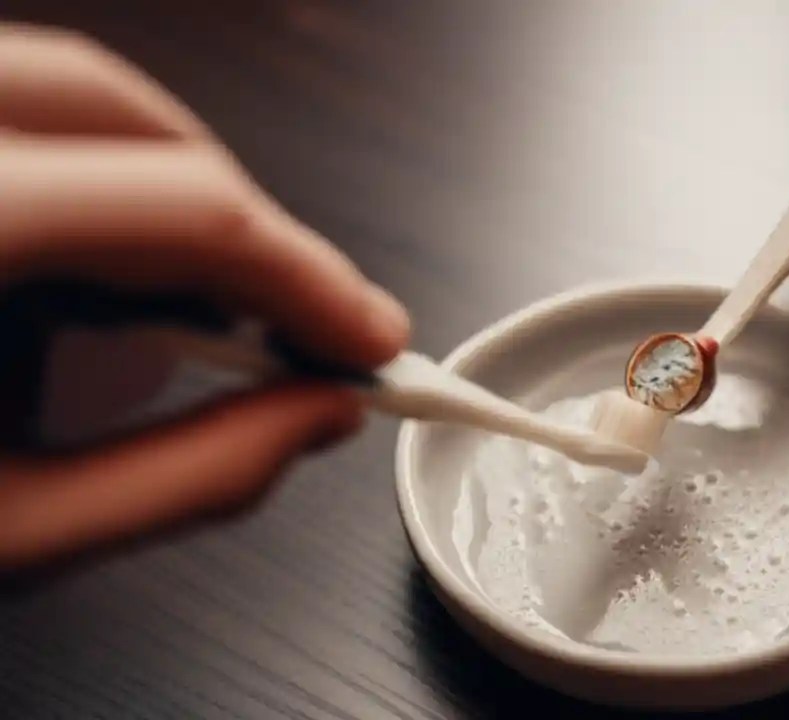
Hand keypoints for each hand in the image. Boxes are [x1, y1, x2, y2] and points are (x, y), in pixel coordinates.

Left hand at [0, 24, 410, 568]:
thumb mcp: (16, 531)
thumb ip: (192, 477)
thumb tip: (322, 418)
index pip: (188, 212)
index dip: (309, 275)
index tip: (374, 340)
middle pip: (135, 116)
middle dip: (242, 219)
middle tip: (297, 317)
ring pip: (74, 94)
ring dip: (164, 190)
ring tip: (187, 309)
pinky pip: (18, 114)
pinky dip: (89, 180)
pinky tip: (87, 277)